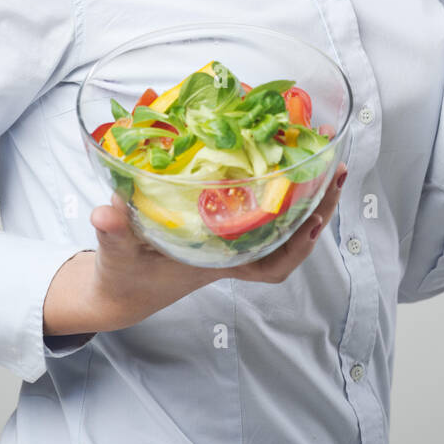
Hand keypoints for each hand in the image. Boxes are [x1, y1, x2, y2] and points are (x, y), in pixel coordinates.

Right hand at [44, 164, 346, 334]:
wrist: (117, 289)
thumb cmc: (122, 276)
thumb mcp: (117, 254)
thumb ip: (113, 232)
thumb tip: (106, 212)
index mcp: (216, 261)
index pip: (267, 266)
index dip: (295, 248)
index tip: (312, 225)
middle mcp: (230, 249)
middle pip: (286, 234)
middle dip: (316, 205)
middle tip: (337, 166)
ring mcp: (226, 236)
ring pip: (278, 218)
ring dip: (303, 191)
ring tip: (323, 154)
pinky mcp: (215, 221)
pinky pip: (256, 205)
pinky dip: (272, 183)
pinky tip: (278, 155)